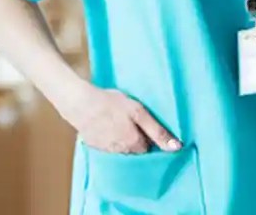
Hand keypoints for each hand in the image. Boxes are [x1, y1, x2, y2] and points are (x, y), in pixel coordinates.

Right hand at [62, 86, 181, 153]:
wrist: (80, 103)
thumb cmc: (111, 104)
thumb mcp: (139, 112)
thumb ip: (157, 131)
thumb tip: (176, 147)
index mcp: (134, 144)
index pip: (149, 148)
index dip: (149, 136)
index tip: (145, 126)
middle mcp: (121, 152)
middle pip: (136, 150)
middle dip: (137, 139)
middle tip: (132, 121)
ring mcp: (106, 150)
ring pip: (122, 149)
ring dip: (123, 139)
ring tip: (118, 122)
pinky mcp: (94, 145)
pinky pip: (108, 146)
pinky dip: (110, 138)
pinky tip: (107, 125)